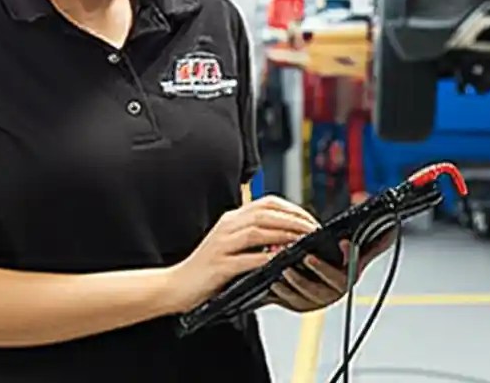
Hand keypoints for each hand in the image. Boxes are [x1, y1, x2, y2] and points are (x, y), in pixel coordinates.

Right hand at [165, 195, 318, 314]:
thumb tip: (289, 238)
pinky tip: (281, 262)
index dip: (292, 209)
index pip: (267, 203)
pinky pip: (246, 258)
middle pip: (266, 214)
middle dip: (294, 220)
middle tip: (314, 230)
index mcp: (232, 219)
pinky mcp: (218, 266)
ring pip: (258, 231)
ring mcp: (221, 245)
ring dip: (284, 235)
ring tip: (304, 242)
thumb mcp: (233, 246)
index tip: (311, 220)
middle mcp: (227, 227)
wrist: (175, 286)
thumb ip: (256, 239)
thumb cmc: (207, 270)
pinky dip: (266, 259)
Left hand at [268, 233, 395, 312]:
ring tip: (286, 268)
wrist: (311, 284)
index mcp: (351, 274)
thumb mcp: (354, 253)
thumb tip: (392, 229)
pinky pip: (291, 302)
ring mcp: (319, 298)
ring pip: (309, 294)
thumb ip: (375, 243)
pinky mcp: (301, 304)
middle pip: (332, 283)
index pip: (355, 264)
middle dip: (320, 269)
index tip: (343, 242)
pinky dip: (282, 293)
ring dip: (298, 282)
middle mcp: (337, 289)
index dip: (349, 254)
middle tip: (307, 256)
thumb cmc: (335, 265)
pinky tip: (275, 281)